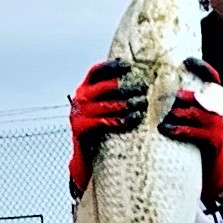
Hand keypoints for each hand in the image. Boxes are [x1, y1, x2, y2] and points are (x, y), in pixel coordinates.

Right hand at [69, 60, 146, 197]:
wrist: (84, 157)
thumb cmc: (98, 130)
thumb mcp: (99, 108)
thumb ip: (108, 94)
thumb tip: (132, 78)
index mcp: (83, 89)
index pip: (96, 71)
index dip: (111, 66)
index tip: (129, 66)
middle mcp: (79, 99)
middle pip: (104, 87)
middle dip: (126, 86)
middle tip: (143, 88)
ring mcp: (78, 114)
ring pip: (108, 105)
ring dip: (128, 104)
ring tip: (143, 104)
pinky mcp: (81, 128)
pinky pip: (106, 122)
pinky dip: (122, 120)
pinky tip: (135, 119)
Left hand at [159, 58, 222, 207]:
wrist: (216, 175)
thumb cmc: (197, 146)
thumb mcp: (193, 123)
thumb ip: (184, 108)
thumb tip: (160, 93)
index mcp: (214, 104)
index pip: (213, 78)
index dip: (202, 67)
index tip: (186, 60)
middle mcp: (219, 112)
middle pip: (201, 95)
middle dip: (181, 95)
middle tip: (160, 96)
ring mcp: (218, 127)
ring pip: (196, 113)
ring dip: (177, 113)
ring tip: (160, 117)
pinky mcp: (214, 143)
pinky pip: (196, 133)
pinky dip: (180, 130)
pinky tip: (166, 130)